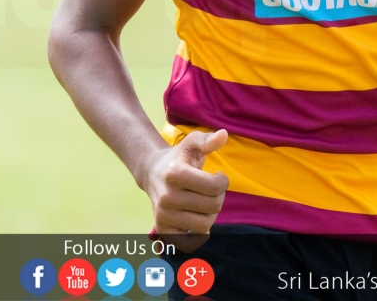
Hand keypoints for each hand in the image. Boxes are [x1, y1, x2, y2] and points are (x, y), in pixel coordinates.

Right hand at [143, 129, 228, 250]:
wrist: (152, 173)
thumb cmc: (179, 157)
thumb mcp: (192, 143)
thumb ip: (208, 140)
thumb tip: (224, 134)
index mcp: (175, 174)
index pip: (215, 186)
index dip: (223, 181)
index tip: (218, 176)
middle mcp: (167, 197)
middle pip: (213, 206)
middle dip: (219, 197)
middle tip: (211, 190)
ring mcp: (163, 215)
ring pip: (205, 225)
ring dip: (210, 213)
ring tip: (204, 202)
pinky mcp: (163, 229)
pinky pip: (191, 241)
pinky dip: (198, 231)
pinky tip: (195, 217)